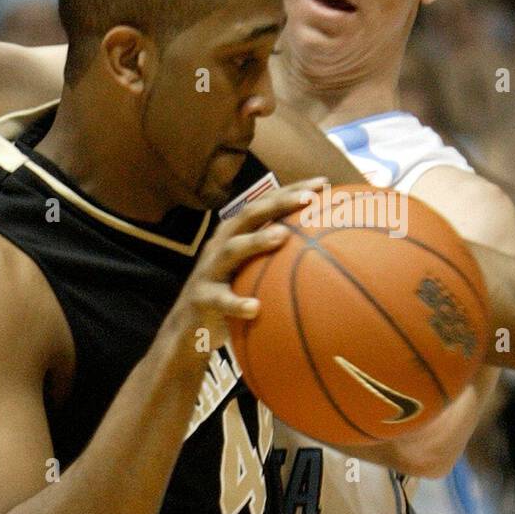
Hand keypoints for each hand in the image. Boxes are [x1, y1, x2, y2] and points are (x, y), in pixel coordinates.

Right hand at [173, 178, 324, 351]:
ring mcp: (209, 270)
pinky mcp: (202, 299)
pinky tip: (255, 307)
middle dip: (278, 203)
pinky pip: (220, 300)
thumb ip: (279, 259)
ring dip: (257, 241)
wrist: (187, 330)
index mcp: (236, 234)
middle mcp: (221, 246)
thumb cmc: (230, 295)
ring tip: (282, 236)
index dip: (291, 190)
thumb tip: (327, 254)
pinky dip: (237, 303)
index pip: (265, 204)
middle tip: (308, 199)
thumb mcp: (252, 273)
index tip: (323, 183)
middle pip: (249, 216)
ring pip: (232, 250)